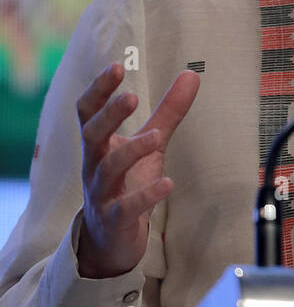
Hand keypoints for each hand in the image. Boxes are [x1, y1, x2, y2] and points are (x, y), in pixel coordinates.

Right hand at [76, 61, 199, 278]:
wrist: (111, 239)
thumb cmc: (128, 183)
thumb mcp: (150, 144)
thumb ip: (168, 112)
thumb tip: (191, 75)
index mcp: (99, 143)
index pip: (88, 111)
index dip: (99, 90)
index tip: (116, 67)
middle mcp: (94, 165)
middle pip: (92, 135)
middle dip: (109, 115)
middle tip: (131, 96)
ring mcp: (102, 193)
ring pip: (108, 170)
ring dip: (130, 151)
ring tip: (154, 137)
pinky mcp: (115, 220)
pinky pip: (126, 207)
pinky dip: (146, 195)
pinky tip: (168, 184)